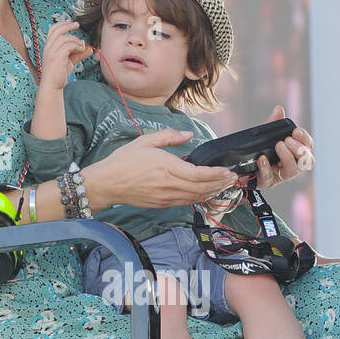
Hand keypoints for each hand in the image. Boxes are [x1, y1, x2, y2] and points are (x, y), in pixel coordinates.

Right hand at [39, 18, 92, 90]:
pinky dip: (76, 46)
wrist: (52, 86)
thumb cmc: (59, 74)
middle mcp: (48, 48)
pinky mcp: (56, 57)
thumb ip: (78, 54)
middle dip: (67, 26)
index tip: (70, 22)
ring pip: (64, 38)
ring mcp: (51, 52)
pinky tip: (81, 50)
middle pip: (57, 30)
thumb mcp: (70, 61)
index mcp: (49, 47)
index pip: (52, 30)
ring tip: (81, 46)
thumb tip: (89, 49)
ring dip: (75, 40)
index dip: (61, 24)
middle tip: (76, 25)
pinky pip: (68, 46)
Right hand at [87, 129, 239, 210]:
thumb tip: (188, 134)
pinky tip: (206, 193)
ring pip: (195, 197)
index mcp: (165, 166)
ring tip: (224, 186)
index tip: (227, 171)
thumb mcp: (145, 141)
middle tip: (232, 179)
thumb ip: (169, 135)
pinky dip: (199, 198)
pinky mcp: (162, 204)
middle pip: (201, 188)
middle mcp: (168, 184)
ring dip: (212, 192)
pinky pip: (185, 202)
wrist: (107, 184)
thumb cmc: (123, 162)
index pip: (197, 174)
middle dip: (219, 184)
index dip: (215, 174)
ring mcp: (165, 197)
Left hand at [255, 105, 313, 187]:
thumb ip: (275, 122)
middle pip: (306, 161)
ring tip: (279, 145)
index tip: (295, 131)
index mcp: (297, 153)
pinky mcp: (268, 182)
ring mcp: (281, 176)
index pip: (308, 146)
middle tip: (288, 140)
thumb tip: (279, 109)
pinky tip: (262, 158)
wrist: (243, 166)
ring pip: (292, 171)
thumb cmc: (263, 150)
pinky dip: (266, 167)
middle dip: (299, 149)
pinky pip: (269, 177)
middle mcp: (293, 166)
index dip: (304, 138)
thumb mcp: (268, 135)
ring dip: (287, 157)